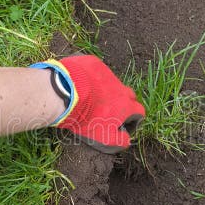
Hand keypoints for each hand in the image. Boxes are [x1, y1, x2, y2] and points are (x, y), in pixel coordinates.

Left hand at [30, 55, 144, 152]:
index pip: (139, 111)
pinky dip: (93, 78)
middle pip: (129, 95)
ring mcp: (107, 74)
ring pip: (112, 82)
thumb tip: (127, 140)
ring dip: (106, 90)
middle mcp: (120, 88)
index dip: (134, 119)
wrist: (65, 93)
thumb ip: (119, 140)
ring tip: (91, 97)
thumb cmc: (85, 117)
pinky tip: (81, 84)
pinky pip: (97, 71)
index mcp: (125, 105)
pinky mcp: (94, 64)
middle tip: (110, 110)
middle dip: (123, 103)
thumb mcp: (102, 137)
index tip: (124, 123)